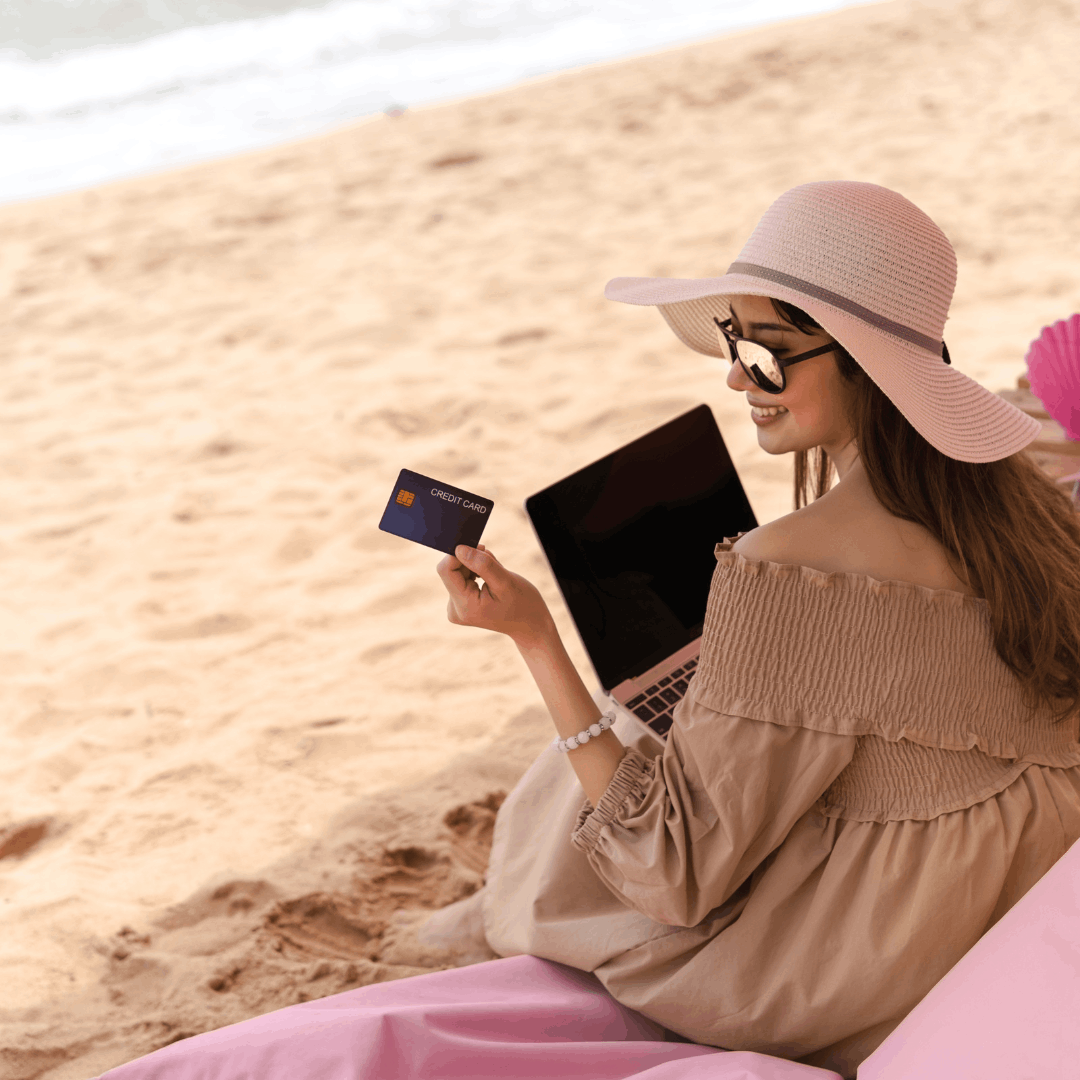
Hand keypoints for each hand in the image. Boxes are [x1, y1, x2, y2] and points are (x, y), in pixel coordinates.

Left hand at [436, 543, 553, 645]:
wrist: (529, 624)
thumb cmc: (522, 604)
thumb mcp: (505, 581)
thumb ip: (482, 564)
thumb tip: (459, 548)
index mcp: (464, 606)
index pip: (446, 570)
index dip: (459, 554)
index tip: (479, 547)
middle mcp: (455, 609)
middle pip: (452, 571)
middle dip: (472, 562)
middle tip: (494, 564)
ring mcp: (456, 608)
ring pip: (457, 573)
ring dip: (476, 567)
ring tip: (495, 576)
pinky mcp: (460, 604)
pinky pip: (462, 579)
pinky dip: (475, 573)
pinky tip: (489, 581)